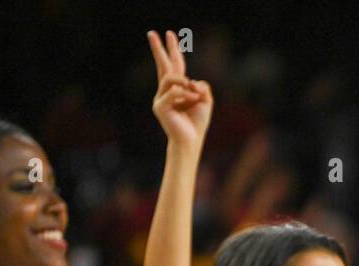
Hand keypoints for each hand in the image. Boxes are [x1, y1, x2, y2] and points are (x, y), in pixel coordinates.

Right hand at [148, 30, 212, 148]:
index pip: (175, 66)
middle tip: (152, 32)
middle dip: (159, 49)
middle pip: (163, 66)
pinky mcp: (159, 106)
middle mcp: (166, 91)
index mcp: (177, 89)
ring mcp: (161, 98)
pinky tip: (193, 99)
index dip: (173, 50)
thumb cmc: (197, 122)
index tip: (169, 35)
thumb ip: (202, 87)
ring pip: (172, 78)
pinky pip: (174, 92)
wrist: (191, 140)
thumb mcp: (205, 101)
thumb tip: (193, 81)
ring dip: (187, 84)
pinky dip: (186, 94)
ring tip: (195, 95)